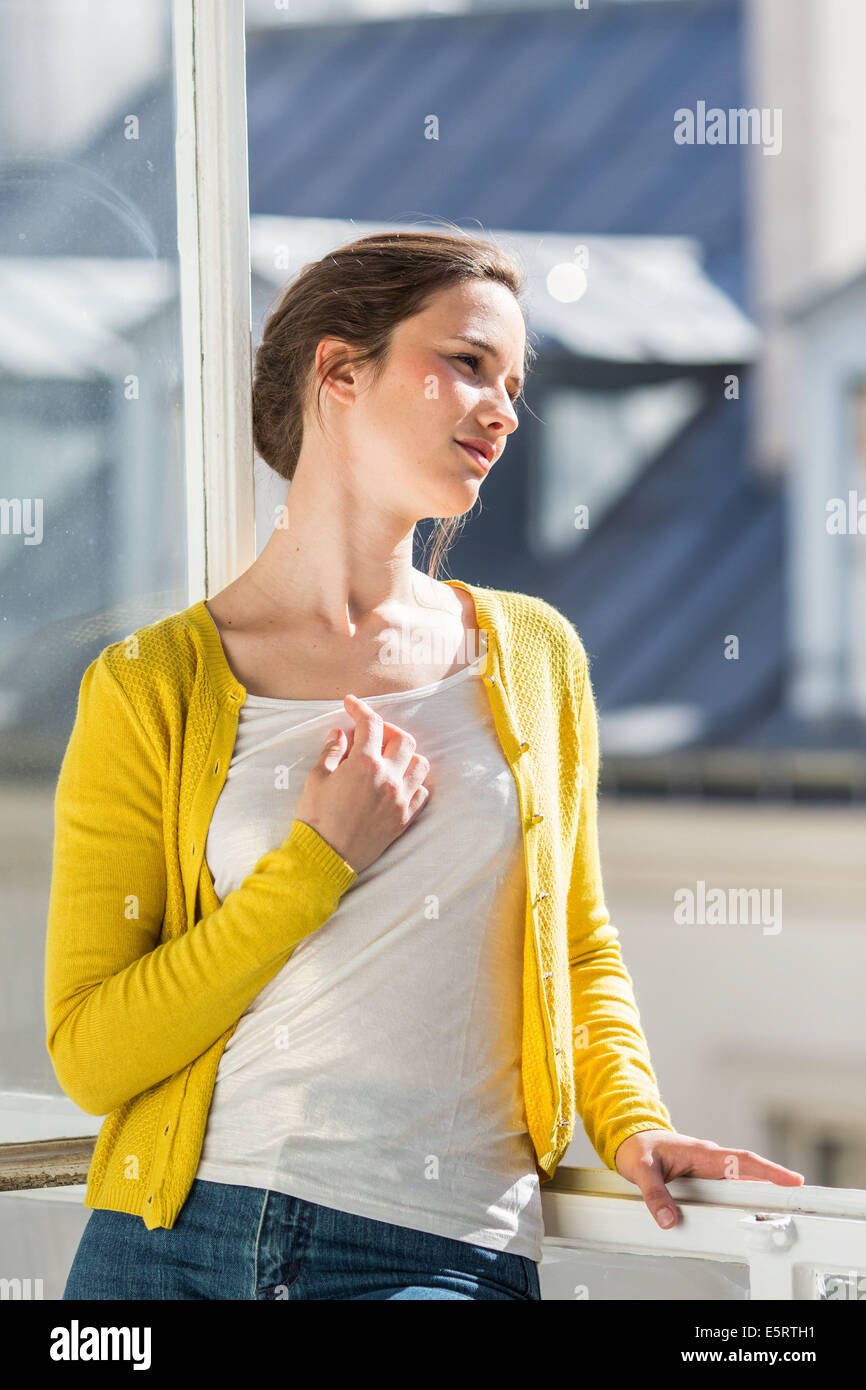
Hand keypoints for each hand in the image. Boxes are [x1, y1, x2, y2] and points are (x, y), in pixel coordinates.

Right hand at [294, 694, 430, 874]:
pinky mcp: (404, 818)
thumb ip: (331, 752)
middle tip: (371, 735)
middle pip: (403, 739)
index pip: (370, 724)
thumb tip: (340, 734)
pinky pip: (422, 792)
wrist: (325, 857)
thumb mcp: (316, 779)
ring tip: (388, 759)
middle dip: (387, 731)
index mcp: (364, 763)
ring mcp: (399, 798)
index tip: (351, 704)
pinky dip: (413, 783)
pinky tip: (397, 783)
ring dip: (406, 756)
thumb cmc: (316, 818)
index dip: (360, 709)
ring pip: (420, 764)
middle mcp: (388, 777)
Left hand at [613, 1129, 804, 1230]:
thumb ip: (655, 1195)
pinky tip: (754, 1205)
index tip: (791, 1179)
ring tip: (783, 1204)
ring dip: (762, 1187)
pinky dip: (745, 1191)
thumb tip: (668, 1219)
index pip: (741, 1161)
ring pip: (741, 1177)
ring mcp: (709, 1166)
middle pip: (749, 1170)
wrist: (630, 1137)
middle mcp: (710, 1158)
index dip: (768, 1170)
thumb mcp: (643, 1171)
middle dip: (775, 1180)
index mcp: (702, 1153)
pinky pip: (730, 1182)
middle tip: (799, 1193)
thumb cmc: (639, 1149)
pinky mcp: (705, 1174)